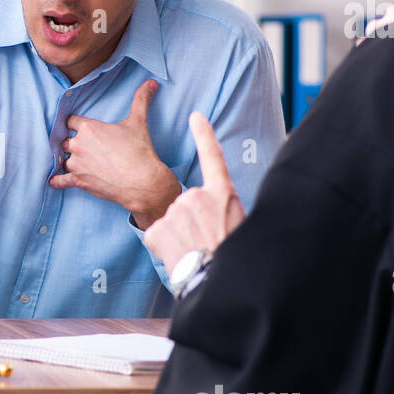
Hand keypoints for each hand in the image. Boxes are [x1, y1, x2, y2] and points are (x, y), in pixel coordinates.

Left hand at [48, 78, 180, 228]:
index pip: (71, 121)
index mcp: (89, 128)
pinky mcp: (78, 181)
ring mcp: (77, 164)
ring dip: (66, 160)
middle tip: (77, 145)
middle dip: (71, 143)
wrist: (141, 181)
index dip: (73, 123)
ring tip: (68, 161)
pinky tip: (53, 181)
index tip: (74, 125)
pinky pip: (61, 180)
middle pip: (65, 141)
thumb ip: (141, 100)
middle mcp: (79, 144)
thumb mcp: (138, 122)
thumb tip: (151, 82)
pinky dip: (57, 180)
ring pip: (63, 160)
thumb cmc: (138, 151)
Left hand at [143, 112, 245, 272]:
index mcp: (221, 192)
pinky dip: (166, 246)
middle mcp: (196, 196)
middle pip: (186, 201)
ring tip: (194, 250)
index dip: (203, 135)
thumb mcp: (236, 222)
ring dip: (179, 235)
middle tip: (204, 239)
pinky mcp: (158, 228)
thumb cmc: (230, 252)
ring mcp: (175, 210)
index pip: (212, 156)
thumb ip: (219, 209)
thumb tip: (211, 214)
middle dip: (191, 220)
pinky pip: (159, 235)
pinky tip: (179, 255)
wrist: (215, 277)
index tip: (195, 116)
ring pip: (172, 219)